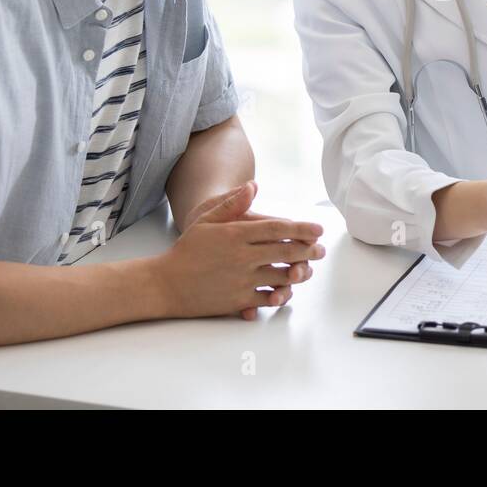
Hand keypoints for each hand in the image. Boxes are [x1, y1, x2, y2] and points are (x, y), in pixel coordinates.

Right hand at [153, 181, 324, 319]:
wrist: (165, 284)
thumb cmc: (187, 250)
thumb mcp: (206, 220)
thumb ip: (232, 204)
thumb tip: (253, 186)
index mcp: (236, 234)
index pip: (277, 228)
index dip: (302, 228)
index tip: (318, 229)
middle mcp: (242, 257)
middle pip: (285, 251)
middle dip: (308, 250)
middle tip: (321, 250)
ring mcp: (241, 280)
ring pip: (281, 276)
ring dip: (299, 273)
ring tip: (306, 270)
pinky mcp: (238, 301)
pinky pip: (267, 298)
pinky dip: (280, 295)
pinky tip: (286, 290)